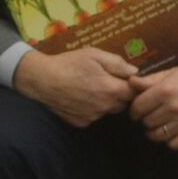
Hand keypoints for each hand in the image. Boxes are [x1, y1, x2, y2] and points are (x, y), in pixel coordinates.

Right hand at [14, 47, 135, 127]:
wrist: (42, 79)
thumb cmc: (69, 63)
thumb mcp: (95, 55)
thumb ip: (118, 63)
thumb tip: (135, 72)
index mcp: (111, 89)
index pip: (134, 92)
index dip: (131, 84)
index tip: (125, 78)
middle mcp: (104, 107)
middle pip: (123, 103)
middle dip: (119, 93)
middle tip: (106, 80)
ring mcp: (92, 117)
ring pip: (108, 110)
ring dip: (105, 101)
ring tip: (90, 87)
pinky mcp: (81, 123)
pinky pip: (94, 116)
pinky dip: (91, 108)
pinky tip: (80, 97)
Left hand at [129, 56, 177, 150]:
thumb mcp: (173, 71)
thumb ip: (151, 79)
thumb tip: (130, 82)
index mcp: (166, 90)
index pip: (138, 107)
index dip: (134, 110)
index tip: (136, 110)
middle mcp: (174, 108)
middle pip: (146, 122)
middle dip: (144, 119)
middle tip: (148, 115)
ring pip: (157, 135)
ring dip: (153, 131)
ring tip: (156, 125)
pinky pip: (173, 145)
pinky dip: (168, 140)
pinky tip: (170, 131)